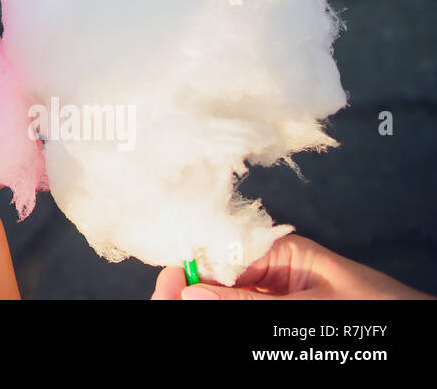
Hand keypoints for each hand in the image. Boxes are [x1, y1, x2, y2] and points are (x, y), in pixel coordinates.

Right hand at [152, 234, 433, 299]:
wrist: (423, 327)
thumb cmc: (380, 308)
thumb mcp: (309, 304)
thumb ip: (250, 300)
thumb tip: (192, 291)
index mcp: (276, 250)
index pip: (215, 250)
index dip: (185, 269)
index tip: (166, 288)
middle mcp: (268, 272)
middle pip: (211, 278)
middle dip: (188, 291)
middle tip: (168, 304)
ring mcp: (270, 295)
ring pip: (222, 296)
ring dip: (204, 301)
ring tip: (181, 304)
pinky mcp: (277, 313)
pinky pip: (242, 305)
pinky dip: (224, 307)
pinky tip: (206, 306)